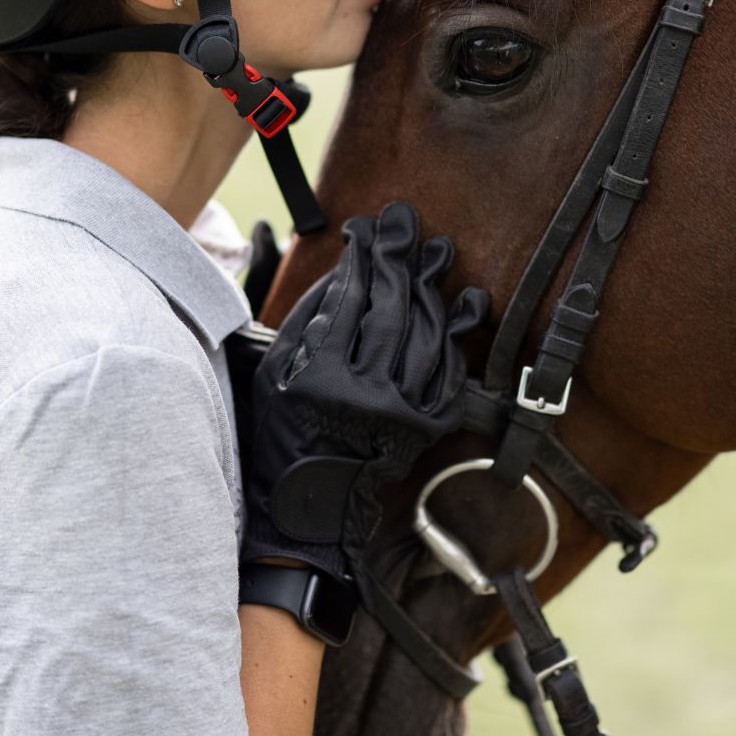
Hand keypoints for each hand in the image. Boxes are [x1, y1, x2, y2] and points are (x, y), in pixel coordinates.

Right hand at [239, 201, 488, 580]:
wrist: (310, 510)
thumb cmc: (283, 436)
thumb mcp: (275, 376)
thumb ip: (309, 322)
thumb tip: (350, 271)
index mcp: (319, 381)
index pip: (348, 302)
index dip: (360, 259)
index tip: (366, 230)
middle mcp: (365, 398)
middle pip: (392, 311)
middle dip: (400, 261)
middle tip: (407, 225)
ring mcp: (401, 416)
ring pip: (425, 337)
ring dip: (433, 290)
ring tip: (437, 256)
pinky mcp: (425, 430)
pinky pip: (447, 373)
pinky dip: (454, 337)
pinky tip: (459, 307)